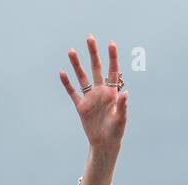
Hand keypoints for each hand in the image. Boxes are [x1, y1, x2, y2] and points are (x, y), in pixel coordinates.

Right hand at [59, 36, 127, 150]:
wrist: (105, 144)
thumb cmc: (116, 132)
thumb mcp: (121, 119)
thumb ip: (123, 106)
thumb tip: (125, 92)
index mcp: (112, 93)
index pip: (112, 72)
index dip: (112, 58)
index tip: (111, 44)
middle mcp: (101, 92)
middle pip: (96, 69)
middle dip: (93, 53)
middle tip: (90, 37)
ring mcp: (90, 98)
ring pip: (82, 77)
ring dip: (76, 64)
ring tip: (71, 50)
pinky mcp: (81, 106)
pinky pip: (72, 92)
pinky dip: (67, 83)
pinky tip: (61, 72)